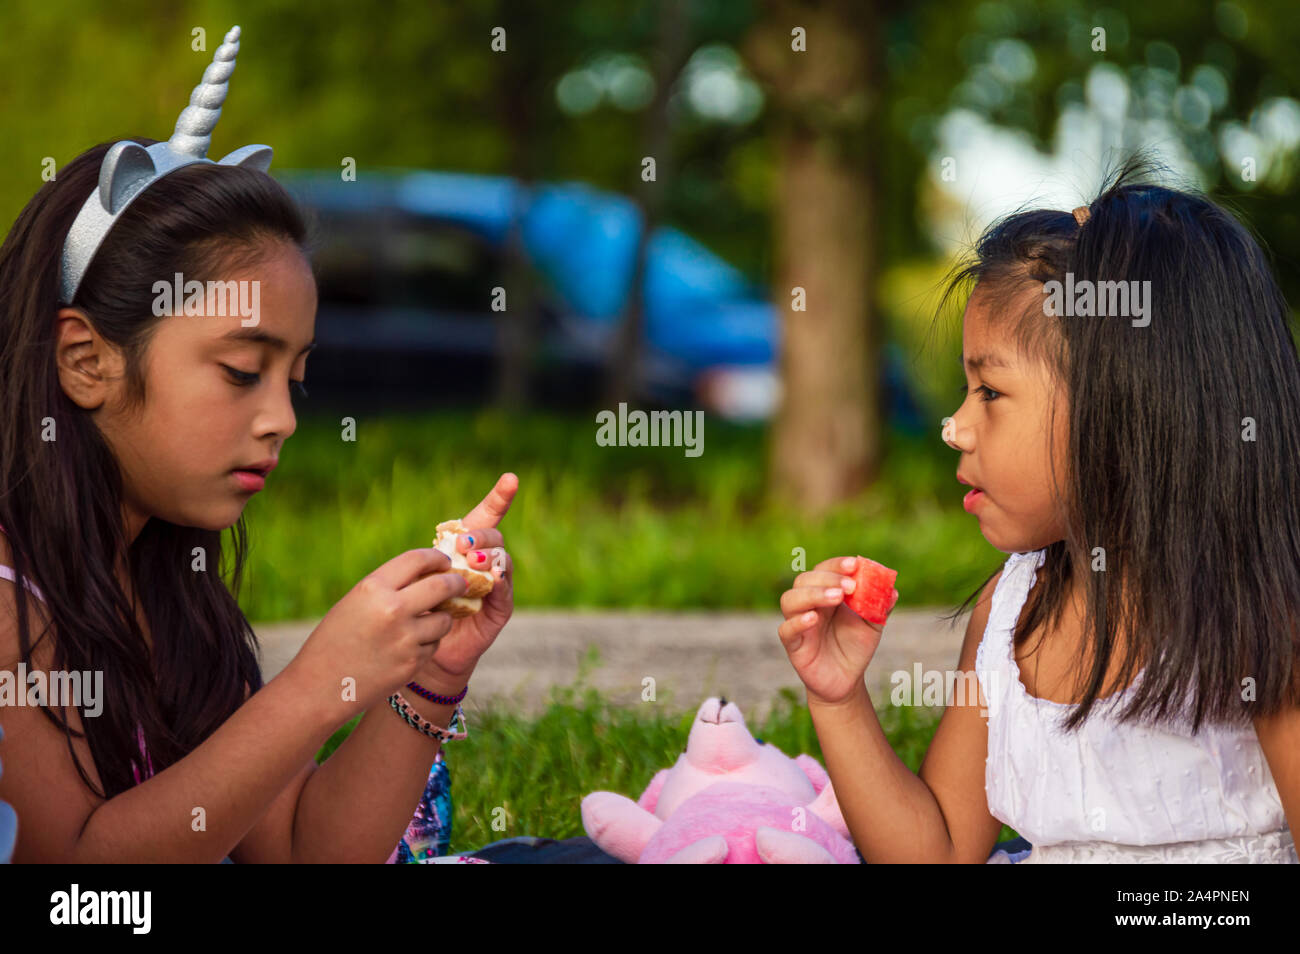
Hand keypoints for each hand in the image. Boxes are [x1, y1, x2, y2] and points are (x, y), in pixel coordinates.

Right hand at [288, 547, 468, 711]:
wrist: (320, 687)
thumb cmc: (334, 641)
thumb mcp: (355, 603)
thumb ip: (388, 588)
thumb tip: (427, 573)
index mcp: (373, 588)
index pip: (417, 559)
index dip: (436, 558)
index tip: (444, 561)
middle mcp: (392, 609)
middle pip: (442, 586)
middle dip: (456, 583)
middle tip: (460, 584)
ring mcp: (405, 638)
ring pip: (444, 619)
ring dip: (442, 618)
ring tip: (427, 622)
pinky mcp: (413, 663)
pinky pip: (433, 645)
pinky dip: (427, 644)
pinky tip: (408, 648)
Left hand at [415, 473, 518, 686]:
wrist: (427, 654)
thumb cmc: (420, 613)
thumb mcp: (421, 580)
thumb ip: (432, 562)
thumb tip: (439, 546)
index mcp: (466, 549)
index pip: (486, 518)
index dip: (499, 498)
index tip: (511, 479)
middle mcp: (485, 563)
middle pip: (494, 537)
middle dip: (482, 534)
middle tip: (463, 541)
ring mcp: (496, 585)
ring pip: (502, 560)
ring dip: (489, 556)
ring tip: (473, 559)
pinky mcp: (500, 609)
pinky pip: (504, 590)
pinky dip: (499, 582)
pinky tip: (491, 579)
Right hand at [777, 556, 884, 705]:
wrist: (847, 679)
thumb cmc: (856, 646)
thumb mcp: (873, 624)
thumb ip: (880, 606)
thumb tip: (892, 590)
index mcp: (825, 593)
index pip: (824, 570)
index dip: (836, 565)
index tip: (855, 564)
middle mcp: (808, 604)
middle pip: (804, 580)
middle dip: (827, 578)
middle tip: (850, 586)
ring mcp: (798, 623)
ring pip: (790, 600)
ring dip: (813, 594)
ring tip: (837, 597)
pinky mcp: (793, 645)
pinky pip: (786, 630)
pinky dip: (797, 621)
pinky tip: (813, 618)